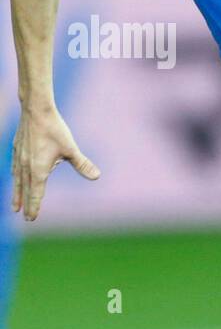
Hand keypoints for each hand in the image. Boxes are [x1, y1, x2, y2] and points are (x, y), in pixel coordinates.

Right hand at [12, 105, 99, 220]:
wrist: (36, 110)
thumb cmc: (55, 130)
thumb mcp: (71, 149)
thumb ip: (82, 164)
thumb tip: (97, 176)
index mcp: (38, 170)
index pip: (36, 193)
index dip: (34, 206)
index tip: (32, 218)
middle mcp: (26, 166)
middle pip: (25, 190)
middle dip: (25, 204)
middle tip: (24, 216)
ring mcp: (19, 157)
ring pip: (17, 180)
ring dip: (16, 193)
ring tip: (14, 206)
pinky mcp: (16, 148)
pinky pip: (14, 168)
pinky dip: (15, 177)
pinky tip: (15, 178)